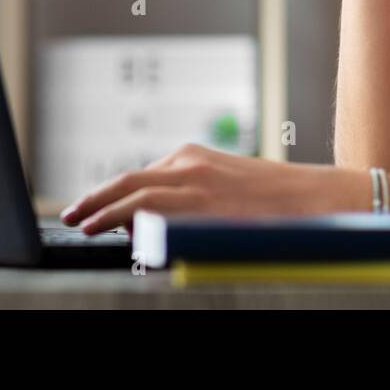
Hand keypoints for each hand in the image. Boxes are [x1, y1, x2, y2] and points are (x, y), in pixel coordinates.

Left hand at [59, 143, 364, 233]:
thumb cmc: (273, 202)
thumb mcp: (224, 186)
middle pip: (127, 179)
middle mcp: (189, 163)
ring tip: (81, 224)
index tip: (87, 205)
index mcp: (193, 156)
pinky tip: (114, 233)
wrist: (319, 201)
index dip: (108, 192)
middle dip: (93, 198)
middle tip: (69, 214)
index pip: (138, 175)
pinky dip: (130, 221)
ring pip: (135, 194)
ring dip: (103, 210)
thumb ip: (188, 194)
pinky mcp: (205, 204)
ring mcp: (196, 183)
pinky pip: (157, 212)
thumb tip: (146, 217)